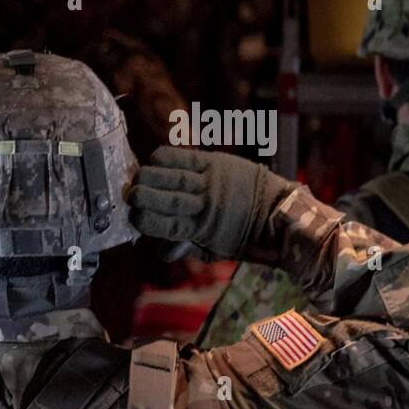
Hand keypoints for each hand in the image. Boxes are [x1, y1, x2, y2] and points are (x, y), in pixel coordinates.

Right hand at [127, 147, 294, 258]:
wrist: (280, 215)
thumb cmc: (244, 238)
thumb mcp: (215, 251)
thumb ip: (186, 248)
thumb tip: (161, 249)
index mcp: (201, 230)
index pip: (163, 225)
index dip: (143, 220)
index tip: (132, 217)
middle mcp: (205, 205)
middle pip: (165, 199)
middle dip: (141, 197)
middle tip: (128, 195)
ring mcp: (211, 182)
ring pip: (172, 177)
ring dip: (148, 176)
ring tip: (136, 178)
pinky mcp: (217, 163)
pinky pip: (184, 157)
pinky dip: (165, 157)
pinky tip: (154, 160)